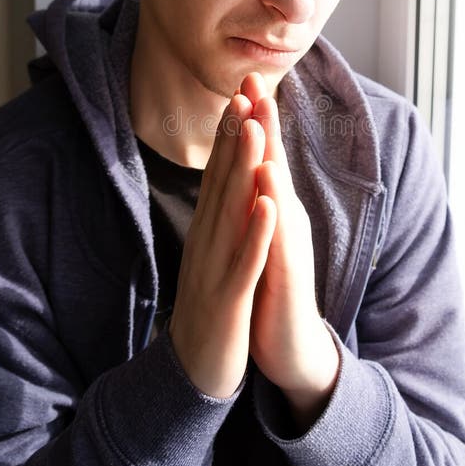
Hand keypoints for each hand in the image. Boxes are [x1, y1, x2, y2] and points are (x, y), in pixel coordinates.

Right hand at [169, 93, 275, 397]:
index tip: (239, 96)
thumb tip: (228, 185)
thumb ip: (220, 222)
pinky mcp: (227, 300)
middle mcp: (206, 243)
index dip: (228, 136)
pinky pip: (245, 262)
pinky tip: (269, 205)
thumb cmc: (212, 309)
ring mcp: (214, 270)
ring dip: (242, 170)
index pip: (218, 176)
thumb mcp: (214, 258)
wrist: (196, 372)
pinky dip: (256, 232)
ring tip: (253, 129)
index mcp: (207, 233)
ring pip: (230, 212)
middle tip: (241, 93)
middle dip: (232, 137)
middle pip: (221, 182)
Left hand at [240, 74, 339, 428]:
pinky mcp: (287, 274)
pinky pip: (278, 240)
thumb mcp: (262, 236)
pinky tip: (267, 191)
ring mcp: (289, 245)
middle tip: (256, 78)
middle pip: (275, 161)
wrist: (290, 345)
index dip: (255, 119)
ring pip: (279, 192)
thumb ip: (259, 202)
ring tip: (261, 119)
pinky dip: (271, 214)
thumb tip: (251, 166)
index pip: (264, 156)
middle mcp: (286, 219)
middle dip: (265, 120)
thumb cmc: (272, 287)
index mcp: (274, 209)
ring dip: (270, 154)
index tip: (244, 79)